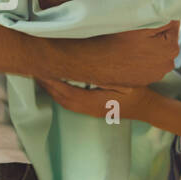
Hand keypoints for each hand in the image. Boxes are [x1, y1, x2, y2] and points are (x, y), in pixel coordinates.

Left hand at [35, 76, 155, 121]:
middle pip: (61, 98)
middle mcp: (88, 108)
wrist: (146, 108)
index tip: (43, 70)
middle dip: (47, 84)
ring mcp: (88, 110)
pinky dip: (58, 92)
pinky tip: (54, 83)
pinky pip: (69, 101)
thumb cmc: (137, 93)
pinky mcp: (89, 109)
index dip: (53, 82)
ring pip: (63, 101)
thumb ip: (107, 77)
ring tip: (40, 74)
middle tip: (34, 68)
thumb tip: (89, 69)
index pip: (68, 92)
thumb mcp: (126, 83)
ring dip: (51, 89)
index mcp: (95, 102)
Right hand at [58, 21, 178, 85]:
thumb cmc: (112, 39)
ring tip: (128, 43)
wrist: (89, 61)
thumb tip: (174, 11)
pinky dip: (138, 58)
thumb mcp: (138, 21)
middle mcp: (166, 65)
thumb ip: (162, 15)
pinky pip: (145, 63)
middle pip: (165, 39)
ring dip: (147, 46)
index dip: (157, 18)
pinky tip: (126, 54)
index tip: (142, 18)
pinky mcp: (141, 81)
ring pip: (155, 52)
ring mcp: (154, 76)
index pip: (172, 24)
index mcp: (171, 49)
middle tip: (134, 29)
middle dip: (154, 33)